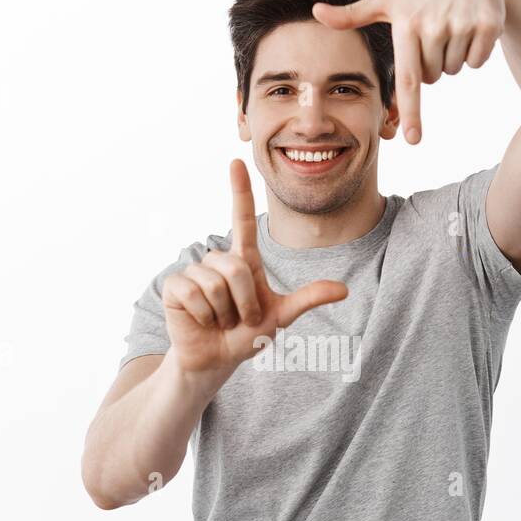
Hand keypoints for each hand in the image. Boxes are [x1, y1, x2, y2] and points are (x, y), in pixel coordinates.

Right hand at [161, 159, 347, 377]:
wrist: (216, 359)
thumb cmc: (247, 335)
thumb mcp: (281, 316)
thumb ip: (308, 299)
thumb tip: (344, 290)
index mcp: (243, 261)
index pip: (244, 221)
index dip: (240, 192)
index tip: (236, 161)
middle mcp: (218, 260)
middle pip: (236, 269)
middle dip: (244, 302)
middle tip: (239, 318)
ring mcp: (194, 271)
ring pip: (215, 284)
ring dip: (224, 312)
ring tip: (220, 321)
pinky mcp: (175, 286)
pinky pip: (193, 294)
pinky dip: (203, 315)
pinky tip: (201, 321)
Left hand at [312, 0, 506, 143]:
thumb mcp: (387, 0)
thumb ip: (351, 15)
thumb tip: (315, 11)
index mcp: (408, 25)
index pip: (408, 79)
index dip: (411, 112)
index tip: (412, 140)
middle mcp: (435, 25)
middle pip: (433, 77)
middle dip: (432, 63)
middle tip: (433, 31)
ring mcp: (464, 24)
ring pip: (455, 70)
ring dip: (452, 56)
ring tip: (451, 25)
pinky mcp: (490, 24)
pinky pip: (478, 61)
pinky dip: (476, 50)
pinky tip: (470, 25)